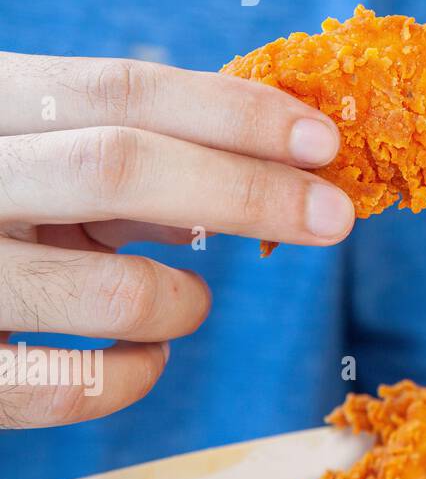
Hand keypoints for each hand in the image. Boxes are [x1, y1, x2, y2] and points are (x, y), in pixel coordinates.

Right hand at [0, 52, 354, 427]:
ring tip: (193, 299)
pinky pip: (66, 389)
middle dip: (251, 190)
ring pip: (108, 288)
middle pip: (123, 168)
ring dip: (184, 297)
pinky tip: (148, 355)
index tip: (324, 139)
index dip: (234, 112)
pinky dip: (136, 375)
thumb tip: (276, 157)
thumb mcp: (37, 149)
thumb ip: (126, 148)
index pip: (122, 89)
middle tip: (335, 216)